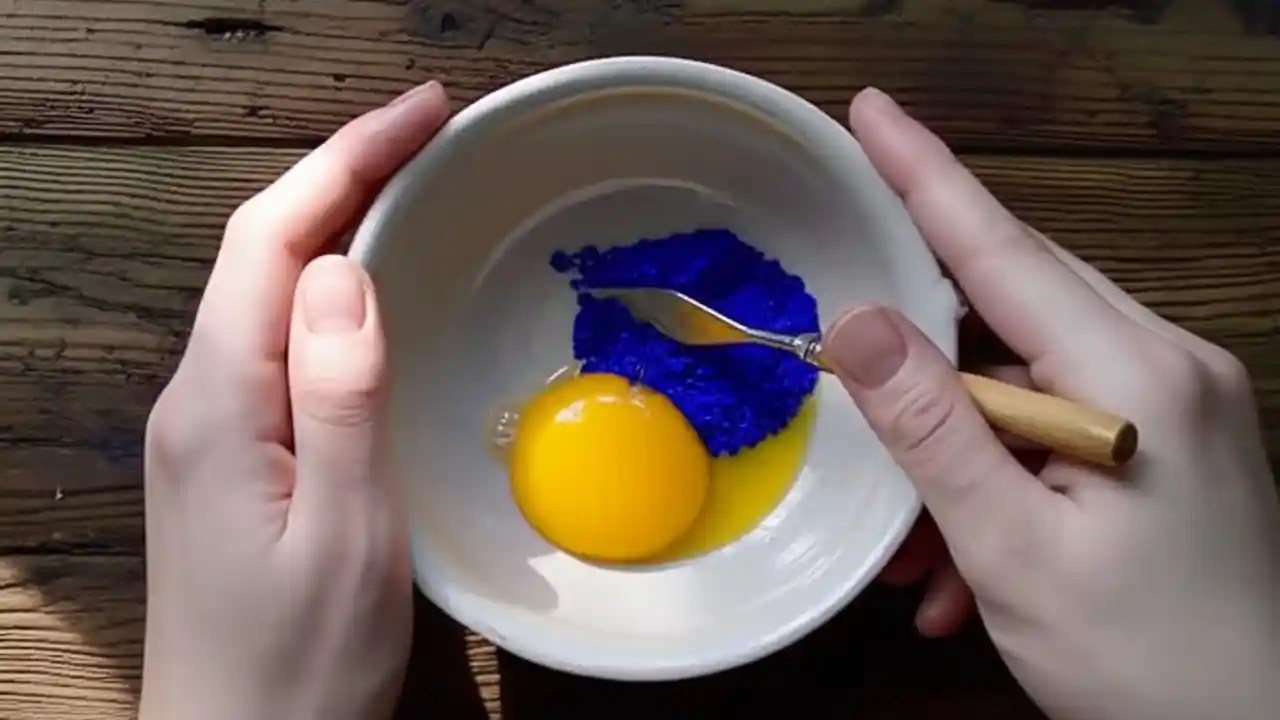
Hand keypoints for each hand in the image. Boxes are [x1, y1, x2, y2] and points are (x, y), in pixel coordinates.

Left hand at [139, 82, 449, 719]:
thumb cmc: (296, 667)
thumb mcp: (345, 535)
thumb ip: (338, 398)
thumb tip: (344, 271)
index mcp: (218, 405)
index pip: (271, 239)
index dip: (345, 159)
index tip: (423, 112)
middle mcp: (197, 401)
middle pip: (262, 252)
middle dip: (344, 174)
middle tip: (432, 134)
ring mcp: (208, 430)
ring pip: (269, 295)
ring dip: (338, 226)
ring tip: (413, 188)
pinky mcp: (232, 459)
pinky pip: (278, 346)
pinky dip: (332, 294)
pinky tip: (376, 295)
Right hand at [829, 88, 1279, 719]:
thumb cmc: (1147, 664)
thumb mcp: (1015, 551)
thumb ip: (933, 429)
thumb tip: (855, 324)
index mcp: (1134, 379)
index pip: (1005, 252)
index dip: (928, 178)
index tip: (872, 113)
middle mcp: (1169, 368)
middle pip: (1019, 304)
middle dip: (926, 341)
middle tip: (851, 343)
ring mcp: (1180, 406)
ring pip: (1030, 380)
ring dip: (957, 449)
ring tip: (917, 548)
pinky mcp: (1175, 446)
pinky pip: (1064, 427)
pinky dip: (1003, 480)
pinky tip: (963, 568)